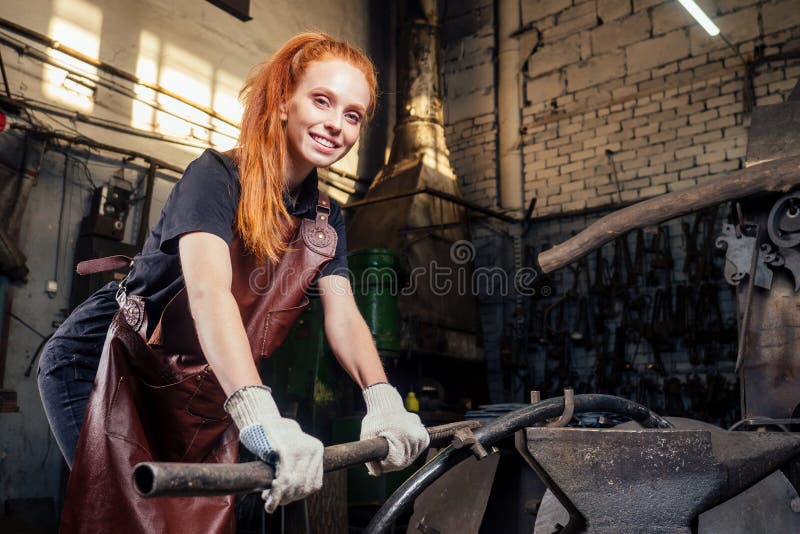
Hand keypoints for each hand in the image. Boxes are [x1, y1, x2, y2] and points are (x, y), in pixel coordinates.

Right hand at [224, 386, 322, 511]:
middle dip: (288, 498)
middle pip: (305, 486)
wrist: (263, 420)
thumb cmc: (277, 439)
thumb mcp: (294, 452)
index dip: (299, 495)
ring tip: (268, 497)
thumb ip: (299, 469)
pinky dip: (276, 495)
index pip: (314, 483)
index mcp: (317, 450)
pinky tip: (268, 500)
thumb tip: (295, 494)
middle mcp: (312, 449)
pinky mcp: (286, 451)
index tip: (285, 500)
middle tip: (273, 500)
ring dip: (281, 498)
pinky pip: (284, 480)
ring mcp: (301, 450)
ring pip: (295, 486)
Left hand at [360, 383, 429, 475]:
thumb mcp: (367, 437)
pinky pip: (416, 451)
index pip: (396, 464)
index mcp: (403, 439)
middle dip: (392, 460)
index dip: (385, 464)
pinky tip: (400, 441)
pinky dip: (408, 450)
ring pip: (410, 457)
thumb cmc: (375, 420)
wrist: (386, 404)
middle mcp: (415, 438)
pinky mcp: (424, 435)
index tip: (379, 456)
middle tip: (383, 450)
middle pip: (404, 462)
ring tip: (392, 443)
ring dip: (401, 455)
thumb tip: (376, 473)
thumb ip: (371, 459)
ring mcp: (421, 436)